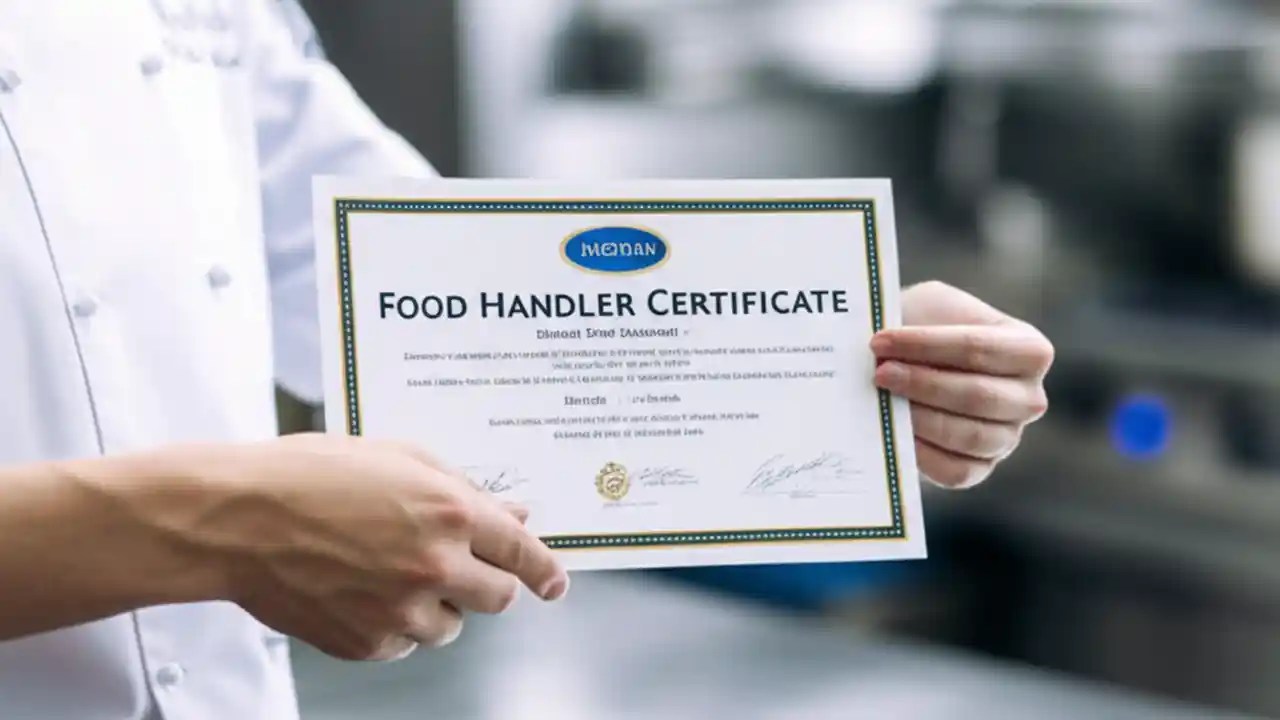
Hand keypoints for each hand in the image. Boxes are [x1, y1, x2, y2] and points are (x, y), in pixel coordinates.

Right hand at [178, 433, 567, 660]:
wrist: (237, 520)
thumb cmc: (310, 475)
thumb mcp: (397, 458)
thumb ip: (462, 488)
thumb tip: (513, 514)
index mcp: (449, 512)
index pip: (522, 552)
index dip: (544, 570)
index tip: (554, 583)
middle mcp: (435, 566)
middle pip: (498, 598)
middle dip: (487, 582)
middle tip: (456, 565)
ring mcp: (401, 610)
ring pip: (450, 626)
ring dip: (437, 605)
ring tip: (388, 570)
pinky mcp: (368, 643)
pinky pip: (403, 644)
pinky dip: (393, 624)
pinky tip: (359, 589)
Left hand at [871, 281, 1052, 488]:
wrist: (912, 361)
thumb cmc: (926, 327)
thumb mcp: (930, 307)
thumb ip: (919, 320)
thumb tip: (886, 348)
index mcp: (1029, 350)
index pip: (980, 349)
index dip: (927, 345)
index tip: (880, 342)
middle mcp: (1028, 398)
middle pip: (979, 396)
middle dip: (922, 384)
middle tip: (879, 373)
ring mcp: (1008, 437)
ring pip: (970, 436)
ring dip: (919, 418)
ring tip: (883, 401)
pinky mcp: (980, 468)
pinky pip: (956, 471)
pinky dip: (921, 454)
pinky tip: (893, 433)